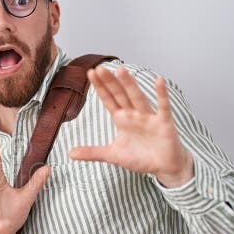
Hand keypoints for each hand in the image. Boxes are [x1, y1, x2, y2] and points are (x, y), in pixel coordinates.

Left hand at [69, 66, 193, 187]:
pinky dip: (161, 94)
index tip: (90, 72)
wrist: (163, 166)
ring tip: (121, 70)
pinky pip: (163, 106)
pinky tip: (159, 81)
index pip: (108, 99)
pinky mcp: (164, 123)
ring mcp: (149, 117)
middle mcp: (134, 114)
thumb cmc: (140, 157)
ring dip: (129, 85)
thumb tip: (70, 154)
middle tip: (100, 67)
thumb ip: (93, 152)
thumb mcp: (113, 155)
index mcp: (122, 119)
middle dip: (110, 82)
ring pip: (137, 98)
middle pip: (120, 95)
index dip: (100, 87)